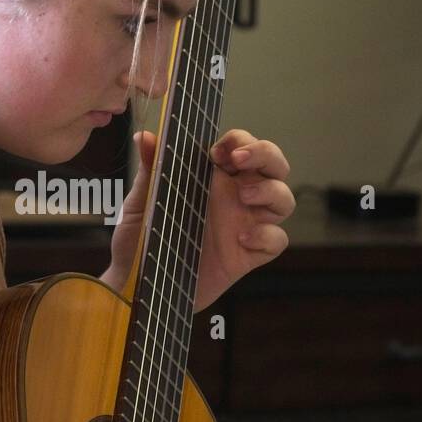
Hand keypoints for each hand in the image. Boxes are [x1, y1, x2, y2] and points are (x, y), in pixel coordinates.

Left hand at [107, 128, 293, 311]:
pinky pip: (277, 240)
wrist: (137, 285)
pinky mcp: (248, 255)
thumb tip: (144, 136)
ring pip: (283, 199)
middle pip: (274, 165)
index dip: (240, 140)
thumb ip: (149, 169)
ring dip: (270, 191)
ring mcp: (245, 224)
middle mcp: (234, 197)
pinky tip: (241, 238)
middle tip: (239, 159)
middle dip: (265, 154)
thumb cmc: (139, 240)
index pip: (241, 147)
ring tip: (243, 196)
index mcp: (212, 178)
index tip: (217, 149)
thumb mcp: (140, 203)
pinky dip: (267, 235)